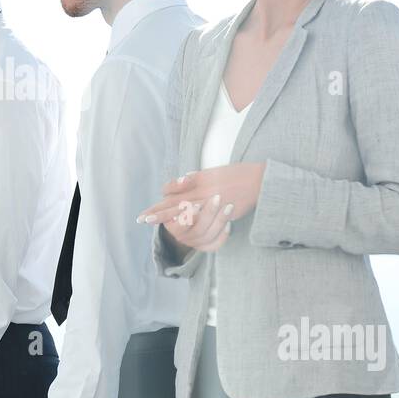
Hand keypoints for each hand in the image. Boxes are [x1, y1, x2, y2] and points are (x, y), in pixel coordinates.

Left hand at [137, 164, 265, 253]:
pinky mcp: (218, 208)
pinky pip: (198, 215)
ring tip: (148, 220)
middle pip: (172, 201)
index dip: (162, 198)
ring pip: (180, 208)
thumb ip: (200, 177)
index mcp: (198, 179)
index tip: (151, 208)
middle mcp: (200, 189)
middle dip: (156, 210)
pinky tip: (173, 225)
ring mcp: (208, 199)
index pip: (173, 189)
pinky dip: (185, 219)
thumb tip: (186, 176)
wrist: (258, 180)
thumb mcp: (215, 172)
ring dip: (163, 215)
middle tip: (141, 218)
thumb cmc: (238, 175)